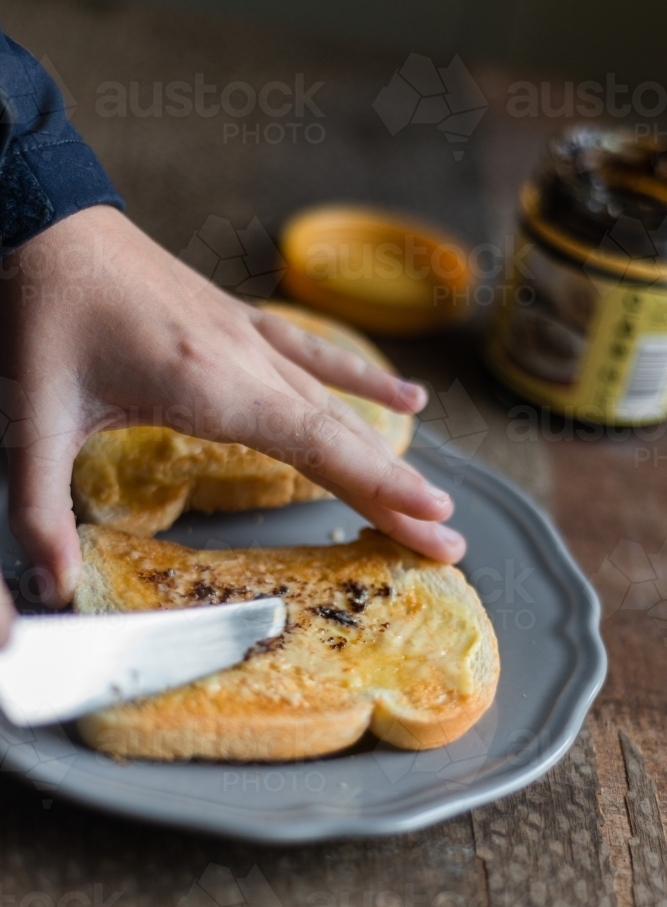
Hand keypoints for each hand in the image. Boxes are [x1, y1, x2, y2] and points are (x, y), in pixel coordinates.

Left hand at [0, 205, 465, 608]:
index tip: (435, 521)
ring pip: (338, 405)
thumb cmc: (42, 313)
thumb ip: (38, 510)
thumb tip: (47, 590)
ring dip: (388, 452)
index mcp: (210, 385)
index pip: (318, 448)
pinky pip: (318, 356)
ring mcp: (251, 339)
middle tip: (448, 539)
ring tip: (435, 494)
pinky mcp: (241, 325)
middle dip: (400, 493)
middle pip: (343, 437)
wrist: (47, 224)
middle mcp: (247, 362)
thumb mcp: (31, 418)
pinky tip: (405, 399)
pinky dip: (363, 381)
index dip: (381, 487)